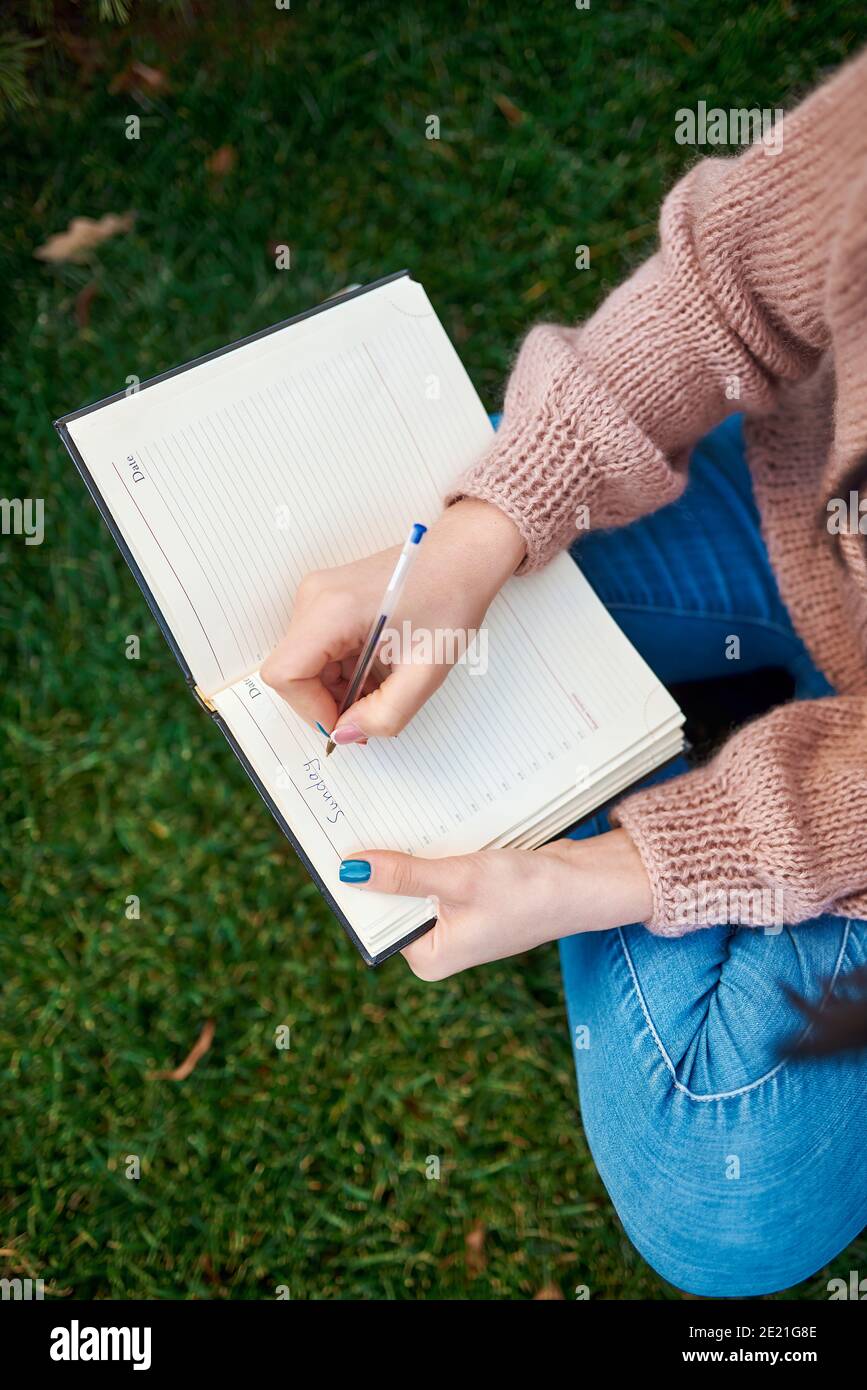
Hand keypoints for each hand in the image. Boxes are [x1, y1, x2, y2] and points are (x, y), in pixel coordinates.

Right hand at [260, 498, 524, 741]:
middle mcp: (315, 597)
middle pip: (292, 671)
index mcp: (333, 609)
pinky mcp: (327, 599)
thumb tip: (345, 734)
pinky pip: (319, 649)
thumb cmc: (452, 598)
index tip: (348, 721)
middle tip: (373, 708)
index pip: (285, 674)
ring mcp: (318, 595)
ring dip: (338, 687)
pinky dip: (344, 670)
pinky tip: (378, 668)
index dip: (311, 709)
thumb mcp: (426, 671)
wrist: (464, 556)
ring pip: (305, 664)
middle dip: (328, 700)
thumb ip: (385, 714)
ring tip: (384, 684)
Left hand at [340, 829, 652, 979]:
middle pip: (392, 898)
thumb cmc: (529, 892)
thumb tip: (351, 870)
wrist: (585, 885)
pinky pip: (434, 870)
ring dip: (407, 852)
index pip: (376, 918)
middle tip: (360, 819)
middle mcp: (437, 943)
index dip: (359, 882)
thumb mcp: (459, 880)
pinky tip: (425, 826)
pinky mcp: (467, 897)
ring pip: (412, 879)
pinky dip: (430, 850)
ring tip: (388, 817)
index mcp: (429, 957)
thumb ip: (405, 875)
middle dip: (384, 863)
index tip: (336, 844)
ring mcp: (452, 919)